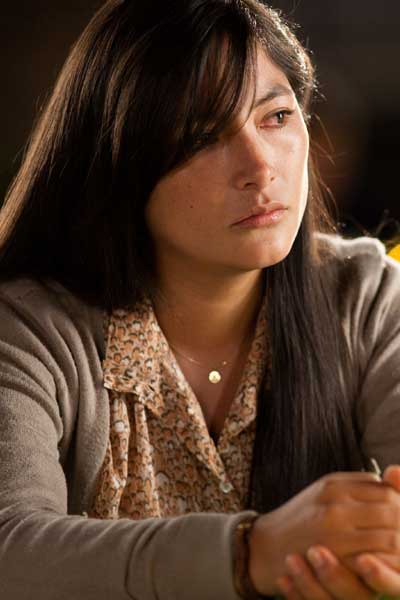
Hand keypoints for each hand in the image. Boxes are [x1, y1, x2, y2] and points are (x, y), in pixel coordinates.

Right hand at [274, 465, 399, 598]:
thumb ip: (352, 486)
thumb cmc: (297, 520)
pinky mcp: (336, 557)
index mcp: (334, 484)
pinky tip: (391, 565)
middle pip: (392, 508)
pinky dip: (391, 563)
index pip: (384, 489)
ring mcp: (336, 530)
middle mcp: (336, 503)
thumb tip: (385, 484)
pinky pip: (377, 558)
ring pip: (391, 535)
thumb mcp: (321, 492)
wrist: (264, 548)